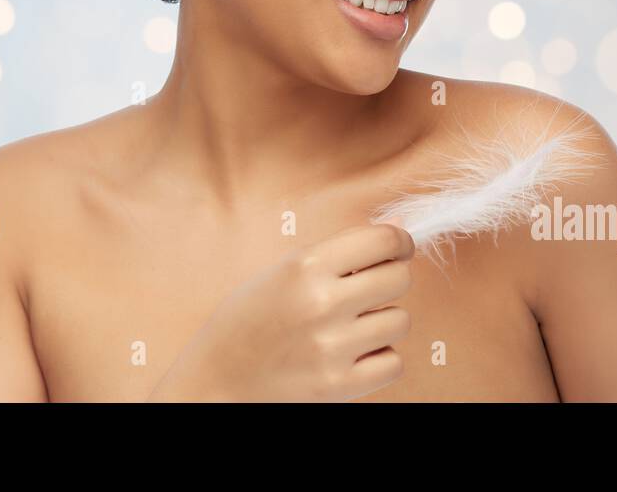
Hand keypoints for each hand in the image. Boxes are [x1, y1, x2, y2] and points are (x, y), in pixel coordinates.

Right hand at [146, 222, 415, 401]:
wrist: (215, 381)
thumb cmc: (246, 321)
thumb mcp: (280, 272)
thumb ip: (335, 254)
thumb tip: (398, 231)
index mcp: (305, 267)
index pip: (384, 241)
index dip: (399, 242)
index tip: (398, 250)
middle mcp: (322, 303)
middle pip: (399, 279)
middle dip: (391, 279)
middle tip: (371, 289)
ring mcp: (333, 347)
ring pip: (400, 321)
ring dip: (383, 321)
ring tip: (352, 326)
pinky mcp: (339, 386)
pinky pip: (394, 363)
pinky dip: (380, 359)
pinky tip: (353, 354)